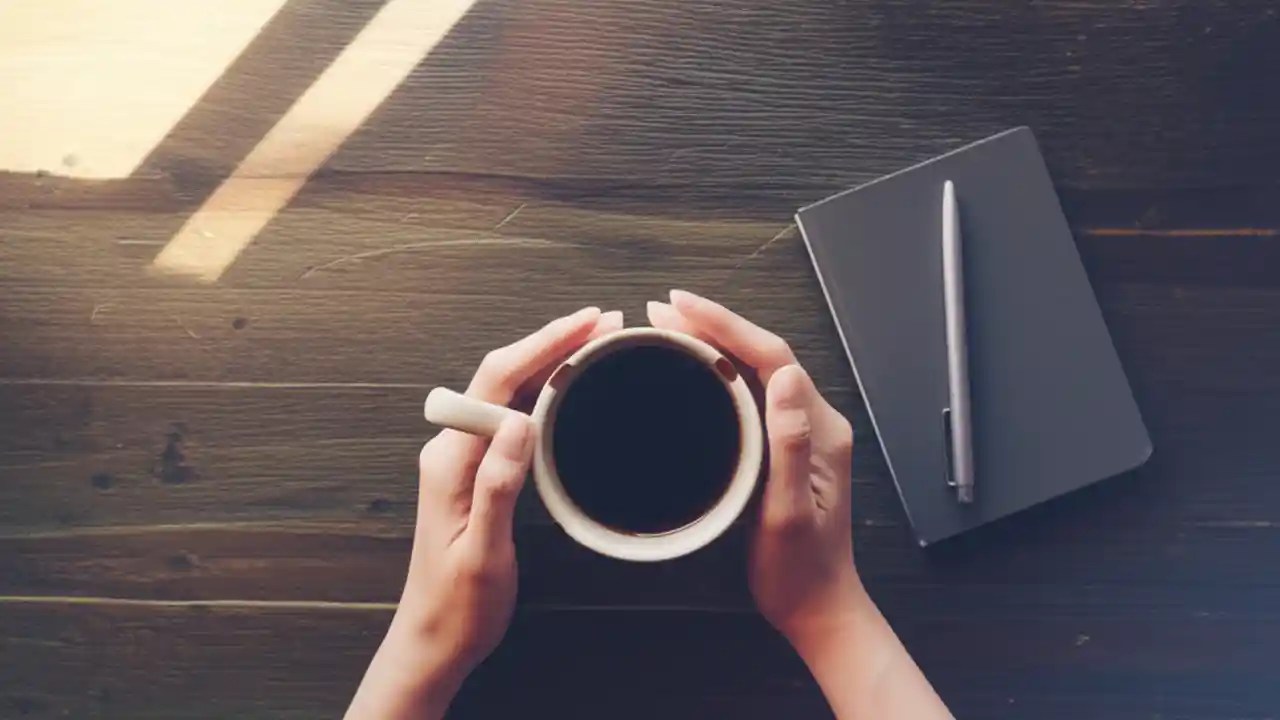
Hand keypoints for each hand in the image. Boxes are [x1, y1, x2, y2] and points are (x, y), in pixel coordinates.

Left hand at [346, 306, 622, 719]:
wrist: (433, 641)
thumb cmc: (457, 606)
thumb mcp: (484, 551)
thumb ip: (498, 485)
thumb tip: (519, 421)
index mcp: (450, 460)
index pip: (497, 380)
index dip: (543, 344)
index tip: (586, 324)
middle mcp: (451, 449)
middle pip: (503, 375)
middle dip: (553, 342)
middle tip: (605, 324)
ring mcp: (462, 458)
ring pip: (508, 392)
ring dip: (550, 363)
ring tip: (595, 343)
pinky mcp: (474, 472)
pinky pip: (510, 417)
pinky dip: (543, 393)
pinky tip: (568, 388)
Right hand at [647, 290, 859, 645]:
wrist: (817, 606)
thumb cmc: (800, 570)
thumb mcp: (788, 512)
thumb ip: (788, 445)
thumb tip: (783, 378)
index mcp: (820, 429)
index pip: (772, 356)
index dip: (726, 324)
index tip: (682, 306)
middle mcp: (816, 421)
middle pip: (764, 354)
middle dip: (714, 324)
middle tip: (662, 311)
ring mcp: (802, 432)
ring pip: (757, 369)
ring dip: (716, 342)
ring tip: (671, 328)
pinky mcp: (787, 445)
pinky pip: (753, 393)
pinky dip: (721, 371)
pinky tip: (696, 370)